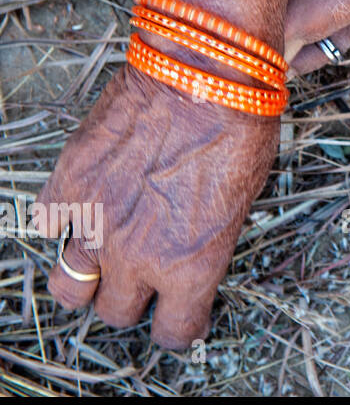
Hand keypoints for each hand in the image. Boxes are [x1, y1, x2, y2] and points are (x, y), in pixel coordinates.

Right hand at [35, 59, 276, 347]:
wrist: (203, 72)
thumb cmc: (239, 126)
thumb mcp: (243, 198)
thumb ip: (207, 241)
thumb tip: (192, 252)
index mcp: (191, 266)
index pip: (175, 332)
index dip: (180, 325)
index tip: (184, 315)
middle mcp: (137, 256)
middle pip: (117, 312)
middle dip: (135, 299)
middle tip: (148, 277)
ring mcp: (95, 224)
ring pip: (70, 286)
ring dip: (89, 277)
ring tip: (109, 255)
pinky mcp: (67, 187)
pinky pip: (51, 228)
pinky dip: (67, 224)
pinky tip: (92, 208)